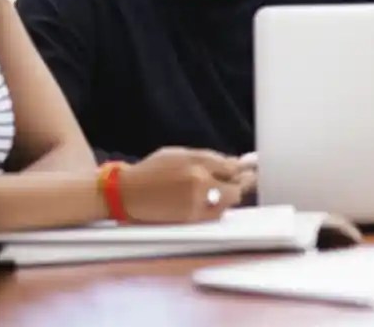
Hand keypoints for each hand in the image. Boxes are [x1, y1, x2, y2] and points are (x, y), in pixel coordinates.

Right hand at [119, 147, 252, 222]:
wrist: (126, 193)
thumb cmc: (151, 171)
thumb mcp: (179, 155)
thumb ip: (207, 158)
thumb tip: (234, 163)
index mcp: (196, 163)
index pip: (232, 167)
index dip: (242, 170)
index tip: (247, 170)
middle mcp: (199, 182)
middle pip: (236, 188)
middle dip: (239, 185)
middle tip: (240, 182)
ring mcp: (195, 202)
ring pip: (228, 203)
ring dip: (229, 197)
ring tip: (221, 191)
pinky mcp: (190, 219)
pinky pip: (215, 214)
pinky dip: (217, 208)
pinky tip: (209, 202)